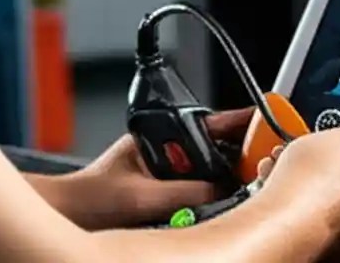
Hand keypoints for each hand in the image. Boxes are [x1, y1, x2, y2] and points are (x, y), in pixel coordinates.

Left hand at [49, 107, 253, 229]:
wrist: (70, 215)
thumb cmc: (90, 196)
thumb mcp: (141, 196)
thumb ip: (182, 192)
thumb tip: (219, 191)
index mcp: (158, 135)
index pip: (210, 123)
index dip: (242, 123)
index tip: (269, 124)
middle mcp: (166, 151)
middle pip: (216, 149)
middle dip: (240, 156)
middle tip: (265, 164)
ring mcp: (167, 172)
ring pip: (210, 172)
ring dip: (227, 178)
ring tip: (248, 185)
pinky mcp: (166, 193)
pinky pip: (200, 193)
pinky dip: (214, 197)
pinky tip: (223, 205)